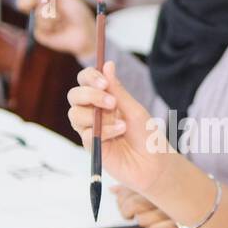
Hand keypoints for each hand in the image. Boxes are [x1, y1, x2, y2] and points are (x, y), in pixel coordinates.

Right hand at [18, 0, 95, 58]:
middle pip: (22, 1)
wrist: (84, 32)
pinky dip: (50, 25)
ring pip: (36, 13)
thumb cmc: (78, 13)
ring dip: (51, 14)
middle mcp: (39, 8)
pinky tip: (58, 28)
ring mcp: (38, 20)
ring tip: (62, 18)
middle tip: (43, 0)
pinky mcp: (39, 33)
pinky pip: (38, 26)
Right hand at [67, 62, 168, 194]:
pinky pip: (86, 134)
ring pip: (75, 114)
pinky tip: (119, 133)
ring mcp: (90, 129)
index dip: (90, 77)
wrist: (153, 163)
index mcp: (103, 98)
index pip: (85, 80)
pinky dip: (104, 131)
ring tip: (122, 123)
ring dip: (97, 115)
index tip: (104, 82)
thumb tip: (107, 64)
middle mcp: (93, 112)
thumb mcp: (133, 109)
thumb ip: (117, 90)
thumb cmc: (146, 134)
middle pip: (74, 95)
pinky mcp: (91, 146)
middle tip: (112, 102)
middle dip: (90, 95)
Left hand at [114, 185, 181, 227]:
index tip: (124, 201)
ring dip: (142, 221)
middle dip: (128, 211)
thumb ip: (132, 188)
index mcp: (156, 181)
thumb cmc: (176, 194)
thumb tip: (112, 189)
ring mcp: (171, 210)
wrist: (208, 204)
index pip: (128, 190)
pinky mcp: (179, 225)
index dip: (122, 199)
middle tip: (131, 212)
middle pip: (132, 206)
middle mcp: (164, 193)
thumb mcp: (154, 186)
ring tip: (147, 217)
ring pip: (141, 220)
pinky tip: (157, 225)